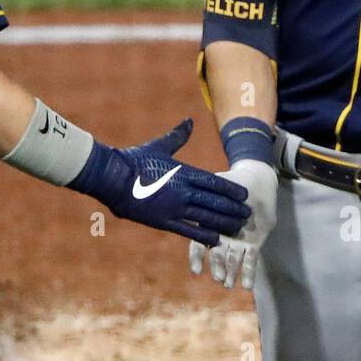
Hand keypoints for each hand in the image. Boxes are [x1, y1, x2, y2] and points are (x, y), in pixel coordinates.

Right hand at [69, 119, 250, 244]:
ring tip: (238, 226)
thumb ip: (178, 135)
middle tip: (248, 214)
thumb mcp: (159, 146)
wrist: (112, 177)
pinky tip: (217, 240)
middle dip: (233, 208)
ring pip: (206, 217)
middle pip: (215, 201)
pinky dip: (204, 236)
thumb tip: (190, 120)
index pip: (214, 182)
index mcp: (183, 172)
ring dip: (225, 222)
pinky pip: (188, 230)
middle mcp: (183, 190)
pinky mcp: (162, 221)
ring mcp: (173, 207)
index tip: (244, 195)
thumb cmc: (134, 159)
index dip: (231, 190)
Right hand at [189, 159, 277, 289]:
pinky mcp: (253, 244)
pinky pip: (250, 260)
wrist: (256, 184)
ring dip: (231, 272)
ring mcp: (237, 241)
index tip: (196, 271)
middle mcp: (222, 235)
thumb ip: (212, 189)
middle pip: (217, 254)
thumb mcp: (221, 183)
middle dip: (217, 266)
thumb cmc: (234, 182)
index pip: (199, 242)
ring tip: (228, 284)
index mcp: (210, 222)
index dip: (197, 257)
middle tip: (218, 278)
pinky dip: (248, 272)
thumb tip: (201, 189)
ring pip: (233, 259)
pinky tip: (247, 287)